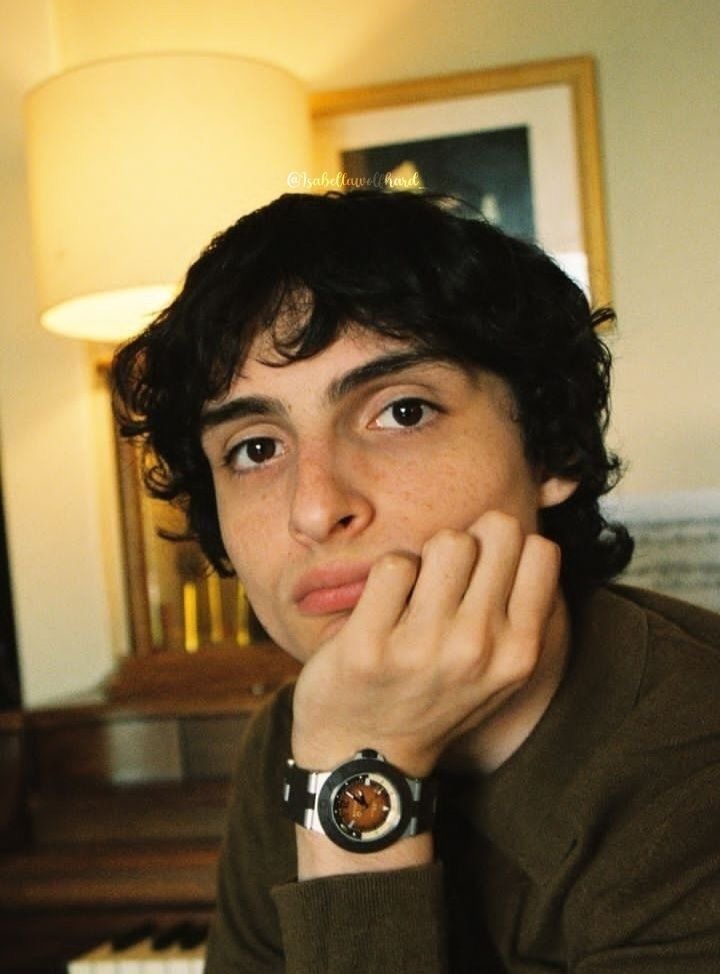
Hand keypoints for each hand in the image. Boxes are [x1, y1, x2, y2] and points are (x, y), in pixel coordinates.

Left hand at [291, 510, 563, 779]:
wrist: (367, 757)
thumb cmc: (436, 697)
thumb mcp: (500, 671)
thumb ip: (520, 611)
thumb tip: (521, 536)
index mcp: (520, 651)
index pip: (542, 548)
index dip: (508, 549)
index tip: (484, 571)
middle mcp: (480, 647)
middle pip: (497, 530)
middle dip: (471, 543)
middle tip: (447, 579)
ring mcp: (424, 647)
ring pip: (447, 540)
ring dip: (428, 557)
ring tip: (415, 595)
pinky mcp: (370, 645)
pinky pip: (394, 564)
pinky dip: (387, 576)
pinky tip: (383, 608)